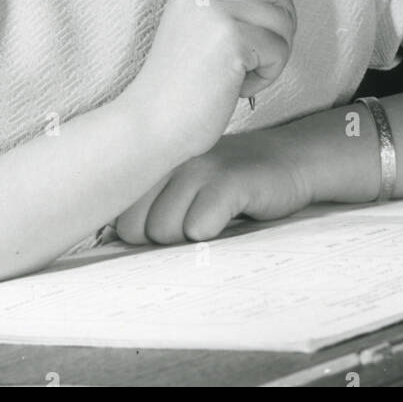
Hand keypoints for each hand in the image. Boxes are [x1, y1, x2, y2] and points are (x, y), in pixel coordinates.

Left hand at [114, 130, 314, 244]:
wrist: (290, 160)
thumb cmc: (231, 182)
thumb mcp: (184, 184)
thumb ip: (150, 202)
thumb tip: (113, 243)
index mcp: (156, 159)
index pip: (120, 218)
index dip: (144, 235)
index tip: (173, 225)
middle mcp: (172, 159)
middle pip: (138, 229)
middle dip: (164, 240)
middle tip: (197, 222)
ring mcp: (200, 167)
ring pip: (164, 231)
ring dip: (189, 239)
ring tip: (214, 218)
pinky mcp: (230, 181)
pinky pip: (198, 227)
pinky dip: (211, 233)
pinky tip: (229, 217)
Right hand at [126, 0, 295, 157]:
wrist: (149, 126)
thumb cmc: (176, 97)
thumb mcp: (196, 40)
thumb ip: (227, 16)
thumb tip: (278, 9)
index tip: (268, 22)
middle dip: (284, 18)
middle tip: (268, 51)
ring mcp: (215, 13)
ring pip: (281, 20)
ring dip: (275, 55)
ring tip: (245, 77)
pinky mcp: (231, 38)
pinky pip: (278, 48)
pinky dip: (268, 75)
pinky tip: (238, 89)